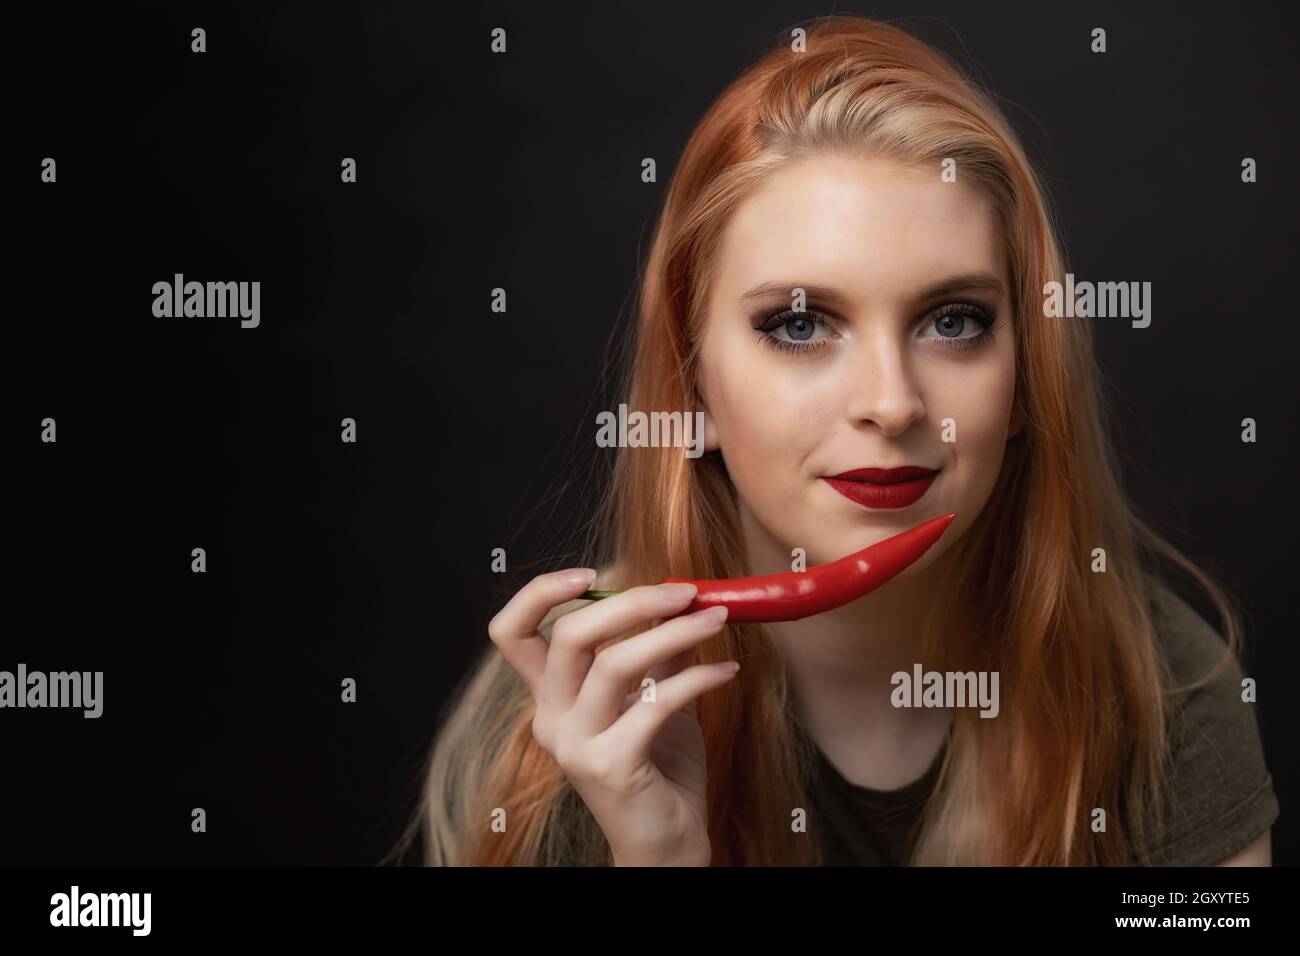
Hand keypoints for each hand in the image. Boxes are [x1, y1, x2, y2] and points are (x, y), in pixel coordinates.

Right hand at [488, 568, 738, 865]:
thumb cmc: (659, 770)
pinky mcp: (611, 766)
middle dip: (630, 602)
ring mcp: (576, 745)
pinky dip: (698, 678)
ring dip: (673, 633)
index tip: (591, 573)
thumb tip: (678, 597)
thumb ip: (656, 653)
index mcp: (550, 698)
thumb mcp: (655, 699)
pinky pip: (656, 703)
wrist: (667, 845)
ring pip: (613, 664)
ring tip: (716, 620)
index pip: (511, 634)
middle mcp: (551, 719)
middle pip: (568, 636)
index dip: (539, 594)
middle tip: (685, 592)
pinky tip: (727, 672)